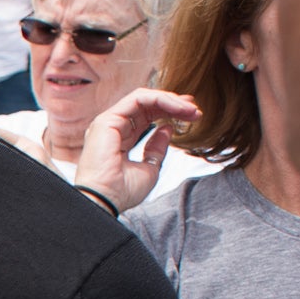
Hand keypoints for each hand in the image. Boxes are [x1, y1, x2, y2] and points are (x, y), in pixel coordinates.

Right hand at [77, 86, 196, 213]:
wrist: (105, 200)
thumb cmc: (122, 192)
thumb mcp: (150, 168)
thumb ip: (157, 148)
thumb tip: (167, 128)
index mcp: (120, 138)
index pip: (146, 117)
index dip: (169, 112)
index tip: (191, 116)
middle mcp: (113, 127)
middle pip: (146, 105)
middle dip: (173, 104)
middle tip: (194, 110)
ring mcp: (109, 121)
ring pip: (144, 98)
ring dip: (169, 100)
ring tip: (189, 109)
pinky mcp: (108, 119)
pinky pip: (138, 99)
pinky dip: (160, 99)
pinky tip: (176, 108)